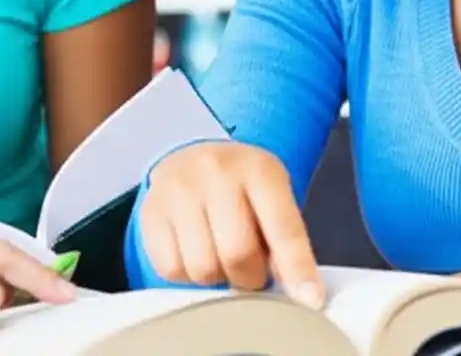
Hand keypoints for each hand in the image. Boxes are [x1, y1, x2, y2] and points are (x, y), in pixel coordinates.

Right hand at [139, 142, 324, 307]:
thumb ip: (286, 241)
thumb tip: (300, 293)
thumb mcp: (273, 199)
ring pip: (202, 268)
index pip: (283, 228)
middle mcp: (214, 172)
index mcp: (258, 169)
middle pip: (238, 254)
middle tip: (251, 270)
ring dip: (218, 276)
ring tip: (221, 255)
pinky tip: (195, 252)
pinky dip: (188, 274)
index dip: (298, 269)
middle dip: (250, 277)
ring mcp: (177, 190)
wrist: (192, 160)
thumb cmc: (241, 188)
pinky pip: (171, 269)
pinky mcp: (150, 212)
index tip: (310, 300)